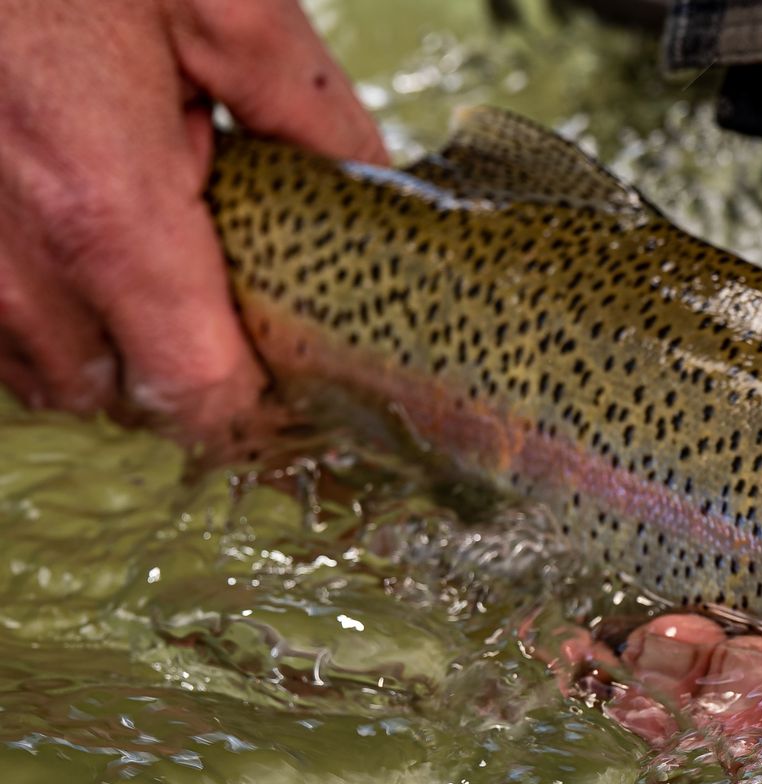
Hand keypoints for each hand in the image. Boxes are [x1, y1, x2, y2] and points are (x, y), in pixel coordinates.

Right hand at [0, 0, 382, 434]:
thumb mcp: (218, 0)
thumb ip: (305, 105)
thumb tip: (371, 177)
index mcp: (104, 209)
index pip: (199, 394)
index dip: (263, 410)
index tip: (307, 385)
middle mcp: (13, 255)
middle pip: (123, 399)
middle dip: (192, 372)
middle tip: (241, 294)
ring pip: (45, 373)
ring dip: (112, 345)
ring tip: (158, 249)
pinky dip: (47, 310)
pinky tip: (86, 234)